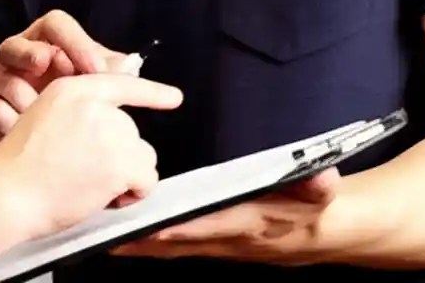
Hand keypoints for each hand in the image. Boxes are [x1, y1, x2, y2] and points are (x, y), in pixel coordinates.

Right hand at [0, 10, 129, 138]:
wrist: (18, 136)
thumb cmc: (56, 101)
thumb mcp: (82, 83)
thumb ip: (105, 72)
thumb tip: (132, 65)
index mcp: (44, 42)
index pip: (56, 24)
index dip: (75, 41)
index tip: (96, 68)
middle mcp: (17, 55)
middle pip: (18, 44)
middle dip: (32, 56)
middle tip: (47, 69)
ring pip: (6, 81)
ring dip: (28, 102)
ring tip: (44, 121)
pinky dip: (12, 124)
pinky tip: (28, 137)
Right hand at [0, 74, 182, 239]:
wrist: (7, 194)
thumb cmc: (18, 170)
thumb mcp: (44, 121)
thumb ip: (79, 115)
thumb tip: (117, 126)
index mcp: (72, 90)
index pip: (121, 83)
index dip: (151, 92)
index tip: (174, 97)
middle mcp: (94, 104)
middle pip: (132, 132)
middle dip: (119, 159)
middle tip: (84, 174)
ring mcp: (109, 131)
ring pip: (144, 157)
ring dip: (126, 177)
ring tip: (89, 186)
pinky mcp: (121, 161)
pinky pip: (147, 180)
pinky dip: (132, 195)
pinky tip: (101, 197)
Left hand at [110, 169, 340, 265]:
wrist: (321, 236)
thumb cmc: (314, 209)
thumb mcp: (322, 193)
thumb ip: (320, 185)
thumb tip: (324, 175)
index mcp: (248, 223)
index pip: (208, 226)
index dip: (180, 227)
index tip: (150, 224)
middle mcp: (227, 240)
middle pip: (177, 243)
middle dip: (142, 240)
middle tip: (105, 233)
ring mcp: (216, 246)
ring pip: (170, 249)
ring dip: (138, 245)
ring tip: (100, 235)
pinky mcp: (209, 245)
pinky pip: (173, 247)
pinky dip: (147, 244)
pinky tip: (121, 237)